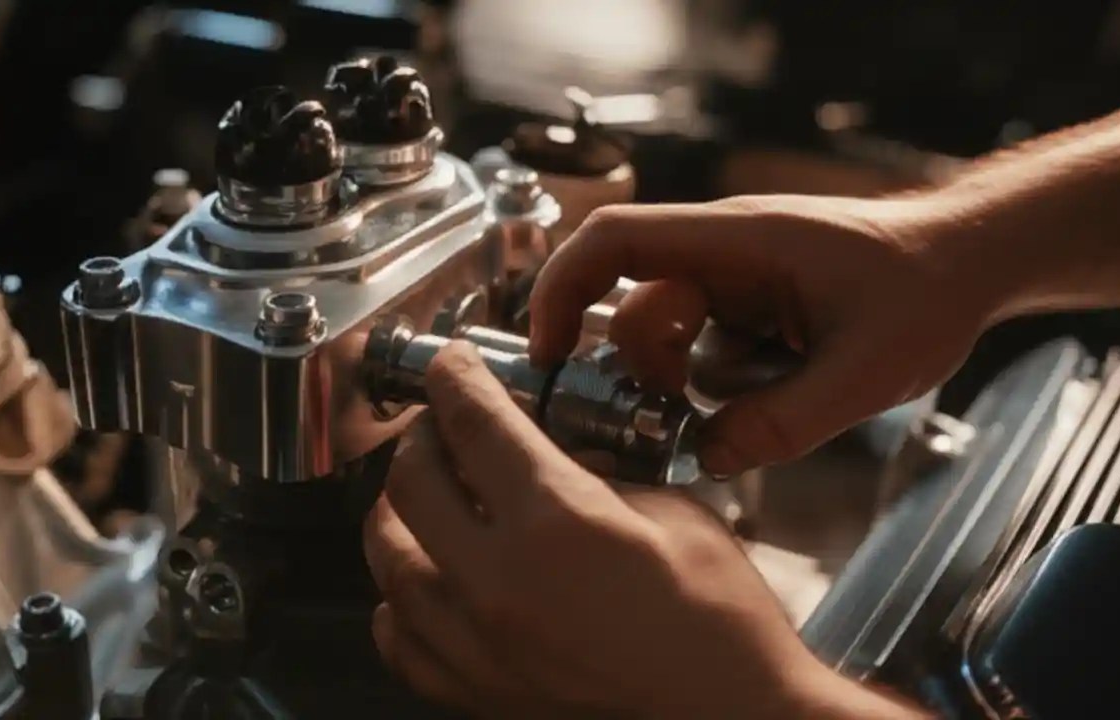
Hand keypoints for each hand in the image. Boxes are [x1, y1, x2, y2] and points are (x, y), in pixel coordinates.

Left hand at [363, 342, 925, 718]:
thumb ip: (594, 471)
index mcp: (559, 524)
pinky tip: (428, 576)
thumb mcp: (670, 510)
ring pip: (388, 557)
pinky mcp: (475, 692)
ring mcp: (478, 646)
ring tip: (429, 493)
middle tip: (446, 425)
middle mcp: (501, 585)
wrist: (732, 716)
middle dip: (423, 436)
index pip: (475, 423)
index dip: (456, 378)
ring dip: (399, 511)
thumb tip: (550, 449)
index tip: (453, 365)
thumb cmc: (718, 621)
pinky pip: (398, 634)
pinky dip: (400, 596)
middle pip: (412, 482)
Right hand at [527, 194, 995, 474]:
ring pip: (671, 344)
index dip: (560, 289)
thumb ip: (783, 424)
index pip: (614, 241)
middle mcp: (722, 257)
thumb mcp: (866, 371)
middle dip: (647, 374)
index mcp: (736, 242)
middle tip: (677, 422)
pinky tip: (780, 396)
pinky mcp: (750, 314)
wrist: (970, 261)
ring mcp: (735, 286)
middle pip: (635, 311)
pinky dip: (725, 391)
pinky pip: (707, 358)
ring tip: (756, 408)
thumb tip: (706, 458)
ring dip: (692, 388)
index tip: (547, 355)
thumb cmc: (927, 290)